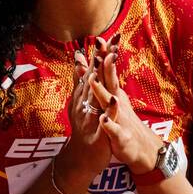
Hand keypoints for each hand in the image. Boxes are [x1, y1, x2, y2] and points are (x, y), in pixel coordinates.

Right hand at [56, 46, 111, 193]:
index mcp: (84, 95)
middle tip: (108, 41)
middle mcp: (85, 103)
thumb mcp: (81, 100)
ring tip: (109, 62)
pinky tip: (114, 100)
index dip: (100, 54)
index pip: (93, 70)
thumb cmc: (85, 126)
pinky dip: (108, 111)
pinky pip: (103, 121)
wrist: (82, 157)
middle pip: (94, 78)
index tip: (108, 36)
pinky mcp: (96, 134)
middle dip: (101, 60)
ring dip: (101, 79)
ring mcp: (90, 117)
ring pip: (96, 96)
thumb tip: (78, 57)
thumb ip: (80, 78)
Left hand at [85, 34, 160, 174]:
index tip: (98, 38)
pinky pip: (114, 131)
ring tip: (93, 81)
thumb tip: (100, 61)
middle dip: (106, 66)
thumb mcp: (113, 100)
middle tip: (101, 50)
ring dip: (102, 92)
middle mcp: (118, 104)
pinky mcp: (121, 137)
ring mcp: (120, 119)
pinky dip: (108, 125)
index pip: (108, 73)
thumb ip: (106, 81)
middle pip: (111, 82)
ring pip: (110, 105)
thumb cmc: (122, 122)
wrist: (141, 149)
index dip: (104, 56)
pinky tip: (103, 120)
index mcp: (115, 95)